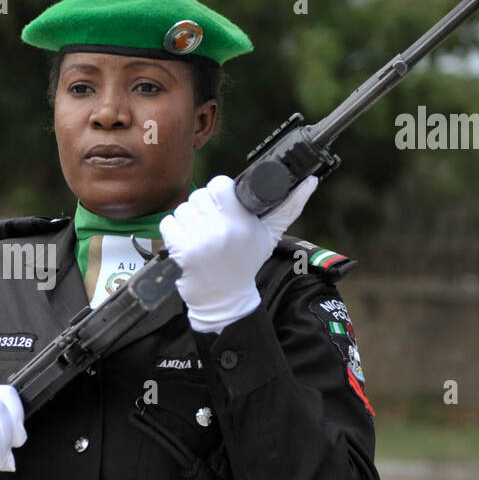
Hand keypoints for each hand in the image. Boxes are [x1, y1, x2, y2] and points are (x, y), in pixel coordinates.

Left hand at [160, 174, 317, 333]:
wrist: (225, 298)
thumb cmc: (246, 263)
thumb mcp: (269, 235)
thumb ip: (289, 207)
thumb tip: (310, 181)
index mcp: (242, 222)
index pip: (219, 184)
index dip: (219, 191)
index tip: (223, 202)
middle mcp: (221, 229)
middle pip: (199, 195)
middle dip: (204, 206)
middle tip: (211, 221)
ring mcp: (199, 240)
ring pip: (183, 208)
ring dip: (188, 218)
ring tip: (200, 233)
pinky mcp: (180, 251)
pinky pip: (168, 223)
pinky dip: (174, 230)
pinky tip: (187, 241)